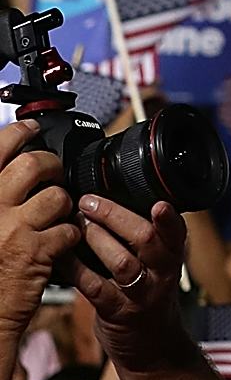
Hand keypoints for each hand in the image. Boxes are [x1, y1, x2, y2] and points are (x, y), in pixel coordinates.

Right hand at [0, 123, 76, 334]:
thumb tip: (12, 160)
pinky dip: (70, 235)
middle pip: (33, 164)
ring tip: (55, 217)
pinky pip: (68, 229)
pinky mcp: (36, 252)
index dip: (17, 132)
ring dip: (64, 206)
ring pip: (57, 196)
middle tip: (53, 175)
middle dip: (51, 167)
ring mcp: (11, 230)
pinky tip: (59, 243)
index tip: (30, 127)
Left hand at [69, 193, 183, 373]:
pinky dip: (77, 269)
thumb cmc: (150, 299)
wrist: (154, 348)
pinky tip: (63, 257)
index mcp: (174, 259)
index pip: (177, 233)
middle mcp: (162, 274)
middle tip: (89, 202)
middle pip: (146, 239)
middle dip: (116, 216)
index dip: (169, 218)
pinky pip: (95, 288)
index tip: (158, 202)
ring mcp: (142, 295)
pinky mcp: (118, 313)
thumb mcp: (162, 268)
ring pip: (122, 263)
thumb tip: (115, 206)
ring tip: (77, 224)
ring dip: (96, 240)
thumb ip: (150, 242)